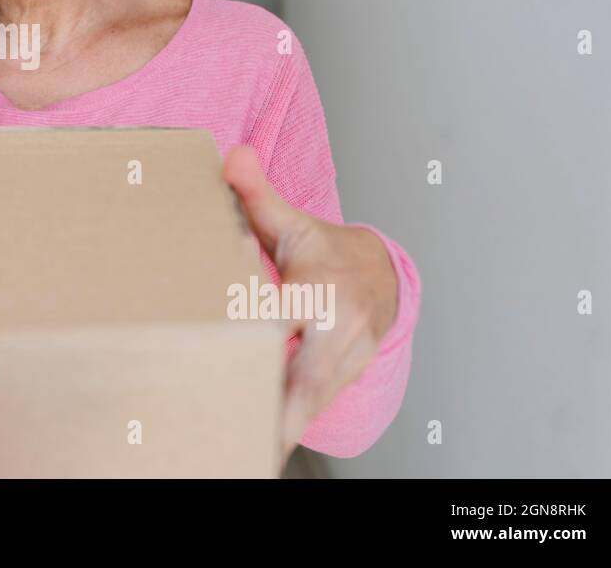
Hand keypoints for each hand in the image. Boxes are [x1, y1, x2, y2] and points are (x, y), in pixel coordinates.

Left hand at [222, 145, 397, 462]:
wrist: (380, 278)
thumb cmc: (324, 251)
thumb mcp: (291, 222)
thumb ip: (256, 194)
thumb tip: (231, 157)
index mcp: (323, 287)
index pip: (287, 309)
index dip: (258, 318)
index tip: (235, 332)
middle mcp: (340, 330)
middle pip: (306, 374)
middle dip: (277, 406)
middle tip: (243, 433)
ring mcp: (346, 360)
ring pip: (311, 401)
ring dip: (279, 428)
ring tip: (243, 454)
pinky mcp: (342, 381)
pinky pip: (313, 409)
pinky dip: (287, 428)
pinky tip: (259, 449)